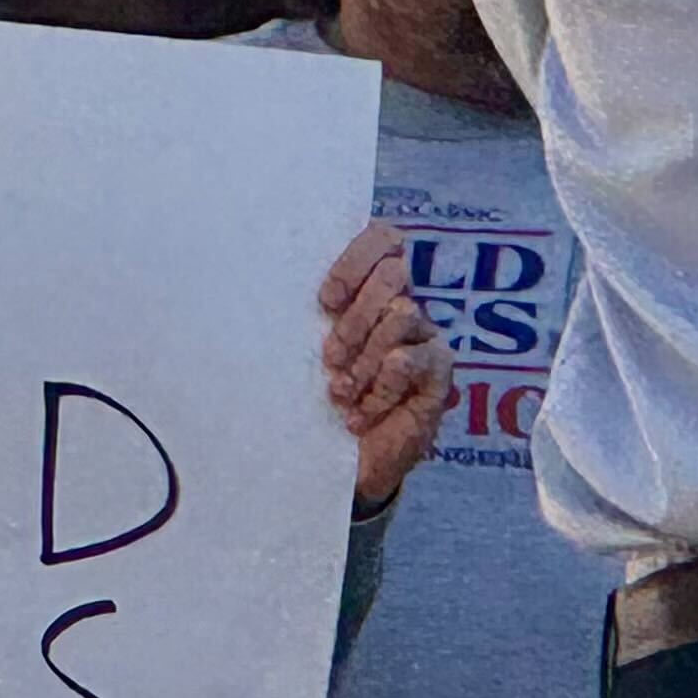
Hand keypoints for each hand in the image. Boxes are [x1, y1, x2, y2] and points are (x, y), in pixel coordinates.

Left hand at [318, 221, 448, 513]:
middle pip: (393, 274)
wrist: (339, 460)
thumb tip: (258, 271)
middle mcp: (400, 305)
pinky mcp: (439, 372)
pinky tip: (361, 414)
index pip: (383, 238)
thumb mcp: (295, 349)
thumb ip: (296, 311)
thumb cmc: (311, 398)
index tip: (325, 301)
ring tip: (342, 391)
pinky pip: (412, 358)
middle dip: (354, 319)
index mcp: (366, 290)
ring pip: (402, 313)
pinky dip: (381, 388)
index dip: (356, 260)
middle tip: (331, 358)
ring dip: (364, 358)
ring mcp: (424, 337)